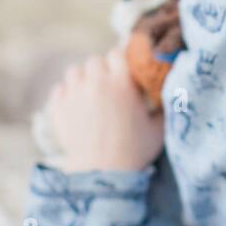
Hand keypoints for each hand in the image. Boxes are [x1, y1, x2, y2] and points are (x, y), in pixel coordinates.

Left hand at [48, 49, 164, 174]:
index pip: (117, 52)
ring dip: (83, 78)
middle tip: (108, 84)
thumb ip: (162, 106)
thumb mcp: (157, 128)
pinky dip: (66, 93)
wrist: (101, 173)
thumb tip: (167, 93)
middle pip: (95, 60)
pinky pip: (60, 89)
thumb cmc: (134, 151)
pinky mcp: (58, 108)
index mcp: (122, 82)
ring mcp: (75, 94)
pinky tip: (75, 104)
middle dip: (102, 69)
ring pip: (75, 71)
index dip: (121, 60)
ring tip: (89, 92)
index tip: (124, 71)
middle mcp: (97, 82)